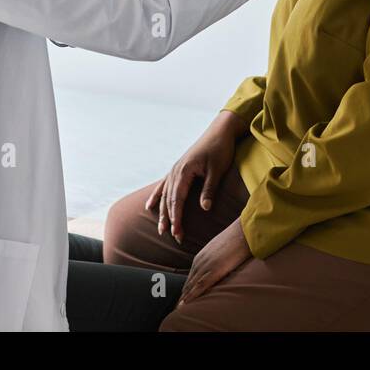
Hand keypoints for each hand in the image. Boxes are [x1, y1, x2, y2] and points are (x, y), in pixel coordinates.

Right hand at [144, 111, 242, 243]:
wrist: (220, 131)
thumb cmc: (220, 149)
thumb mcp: (217, 170)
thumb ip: (209, 189)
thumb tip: (204, 208)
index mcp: (184, 171)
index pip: (177, 199)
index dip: (176, 218)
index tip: (177, 233)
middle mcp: (176, 170)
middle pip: (169, 200)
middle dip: (170, 220)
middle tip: (173, 237)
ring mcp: (175, 169)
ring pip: (164, 194)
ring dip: (163, 213)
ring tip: (161, 230)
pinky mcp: (177, 168)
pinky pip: (163, 185)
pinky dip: (156, 196)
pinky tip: (149, 206)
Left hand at [177, 218, 251, 306]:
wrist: (244, 231)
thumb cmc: (236, 239)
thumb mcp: (221, 249)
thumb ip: (215, 258)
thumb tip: (216, 265)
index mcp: (201, 256)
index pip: (190, 276)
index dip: (186, 289)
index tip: (182, 298)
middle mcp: (200, 261)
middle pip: (188, 282)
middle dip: (183, 295)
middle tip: (177, 307)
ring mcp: (206, 266)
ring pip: (191, 286)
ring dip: (185, 298)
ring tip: (179, 309)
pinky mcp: (214, 270)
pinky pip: (200, 286)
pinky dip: (192, 295)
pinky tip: (186, 303)